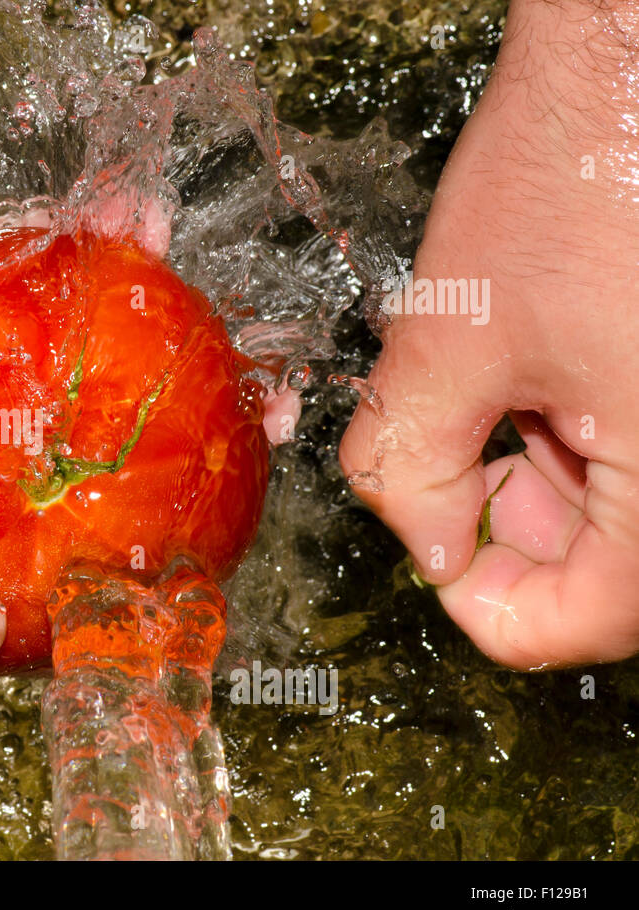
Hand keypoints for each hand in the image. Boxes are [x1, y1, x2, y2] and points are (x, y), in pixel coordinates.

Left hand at [341, 0, 638, 667]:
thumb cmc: (584, 169)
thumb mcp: (450, 338)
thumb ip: (411, 467)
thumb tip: (420, 541)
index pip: (567, 622)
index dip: (470, 589)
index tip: (425, 533)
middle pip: (592, 567)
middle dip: (497, 508)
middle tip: (452, 433)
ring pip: (610, 507)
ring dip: (530, 460)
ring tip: (499, 365)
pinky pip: (633, 447)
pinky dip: (572, 422)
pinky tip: (539, 352)